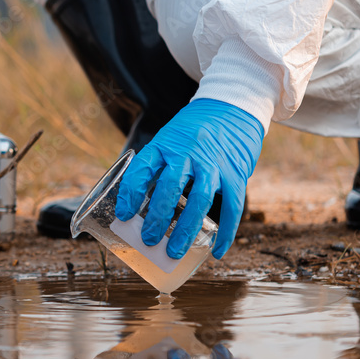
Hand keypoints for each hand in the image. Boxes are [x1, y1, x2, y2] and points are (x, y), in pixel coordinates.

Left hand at [114, 99, 262, 259]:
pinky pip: (232, 207)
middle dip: (157, 217)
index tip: (123, 215)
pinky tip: (217, 252)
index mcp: (165, 144)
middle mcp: (188, 153)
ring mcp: (214, 163)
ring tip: (174, 251)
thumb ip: (155, 167)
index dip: (130, 194)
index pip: (142, 169)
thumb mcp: (168, 139)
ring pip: (200, 200)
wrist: (232, 106)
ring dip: (186, 229)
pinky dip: (225, 232)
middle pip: (170, 187)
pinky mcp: (236, 173)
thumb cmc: (193, 131)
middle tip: (149, 240)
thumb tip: (137, 207)